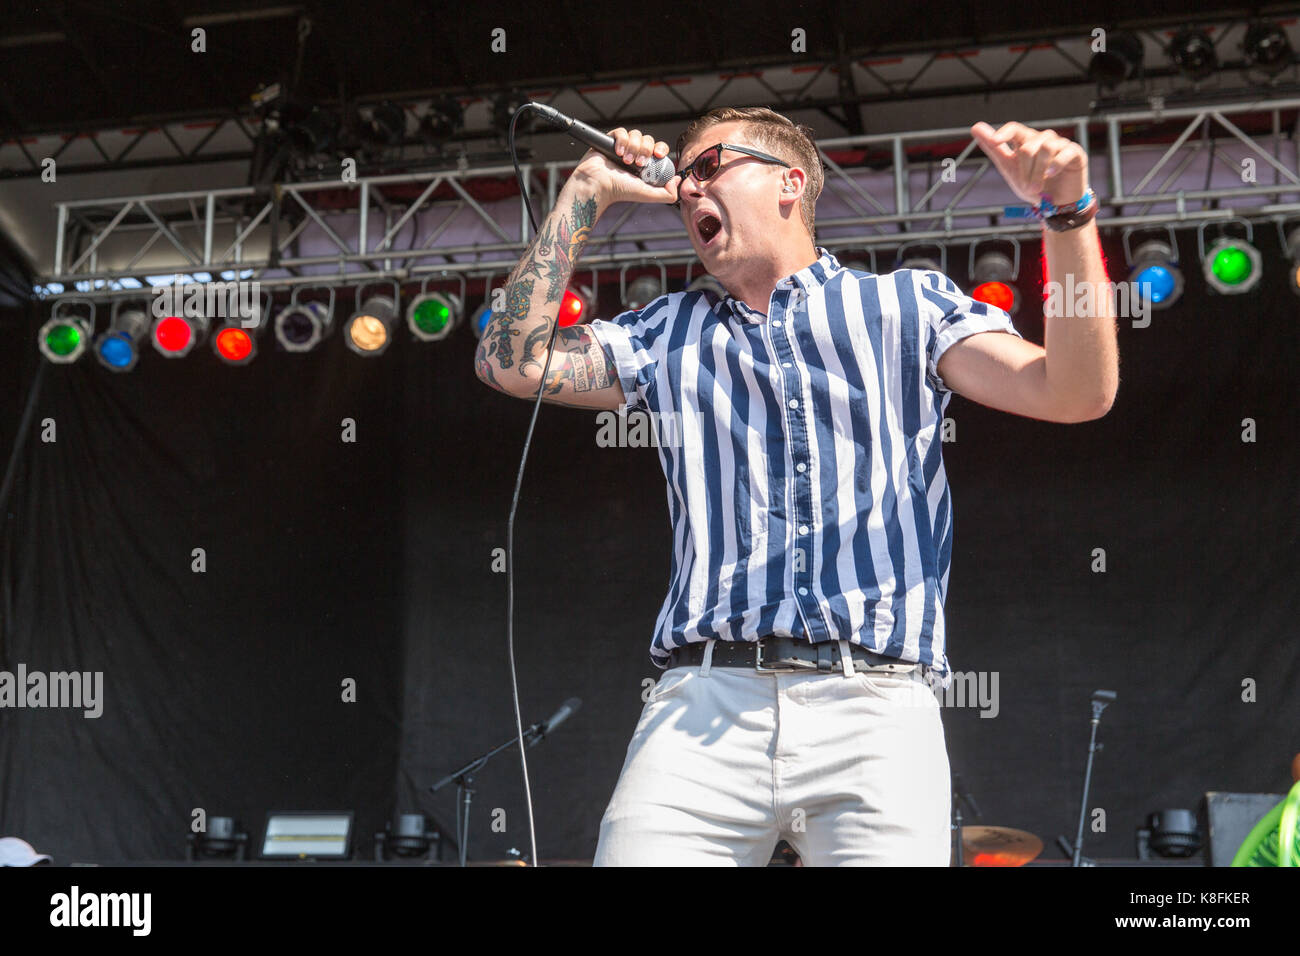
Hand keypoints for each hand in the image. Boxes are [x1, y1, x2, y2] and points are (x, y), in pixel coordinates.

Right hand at [569, 128, 678, 207]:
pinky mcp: (610, 140)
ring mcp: (622, 146)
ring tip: (625, 161)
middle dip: (645, 150)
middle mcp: (635, 154)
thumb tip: (678, 180)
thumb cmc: (620, 191)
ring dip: (633, 147)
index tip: (658, 154)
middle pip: (649, 140)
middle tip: (638, 163)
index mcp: (645, 165)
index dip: (661, 149)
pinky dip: (622, 141)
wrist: (599, 185)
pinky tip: (617, 153)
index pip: (658, 149)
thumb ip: (667, 194)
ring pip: (636, 134)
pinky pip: (622, 131)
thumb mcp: (648, 195)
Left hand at [970, 121, 1088, 207]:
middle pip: (1028, 145)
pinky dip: (1056, 165)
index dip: (1004, 132)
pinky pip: (1065, 151)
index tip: (995, 141)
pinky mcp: (1075, 152)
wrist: (1055, 205)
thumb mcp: (1009, 169)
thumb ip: (994, 149)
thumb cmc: (1033, 186)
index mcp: (1026, 142)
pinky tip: (1052, 174)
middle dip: (1025, 170)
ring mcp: (1060, 144)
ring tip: (1037, 187)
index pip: (1015, 128)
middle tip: (1026, 186)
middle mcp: (1042, 139)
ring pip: (1046, 147)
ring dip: (1038, 171)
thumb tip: (975, 127)